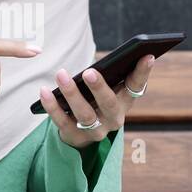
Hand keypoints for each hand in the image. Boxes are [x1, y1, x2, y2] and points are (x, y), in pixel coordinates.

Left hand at [39, 54, 155, 148]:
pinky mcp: (75, 136)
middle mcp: (114, 119)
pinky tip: (44, 91)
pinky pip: (62, 121)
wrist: (83, 134)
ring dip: (72, 93)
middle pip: (108, 104)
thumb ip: (113, 75)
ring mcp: (95, 131)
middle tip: (89, 71)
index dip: (143, 72)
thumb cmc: (97, 101)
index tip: (147, 55)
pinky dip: (52, 106)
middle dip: (99, 87)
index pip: (137, 87)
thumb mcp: (109, 90)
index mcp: (125, 103)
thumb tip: (117, 55)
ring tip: (61, 74)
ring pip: (84, 114)